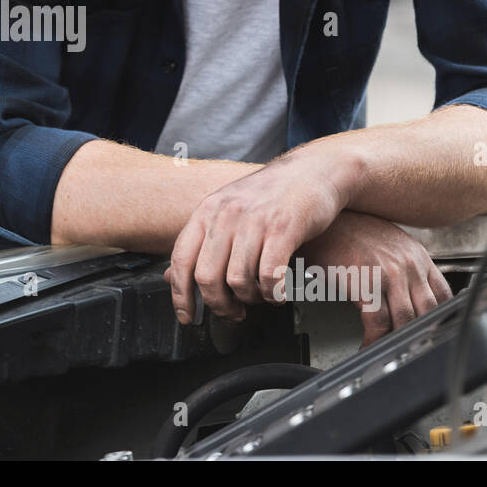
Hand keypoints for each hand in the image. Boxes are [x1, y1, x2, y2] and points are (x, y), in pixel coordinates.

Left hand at [167, 150, 351, 322]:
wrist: (314, 170)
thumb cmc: (271, 195)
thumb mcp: (228, 210)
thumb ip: (202, 242)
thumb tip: (172, 275)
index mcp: (207, 210)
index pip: (181, 259)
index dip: (180, 294)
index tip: (187, 316)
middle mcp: (226, 214)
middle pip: (206, 277)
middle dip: (218, 305)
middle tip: (232, 312)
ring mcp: (254, 221)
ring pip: (238, 280)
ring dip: (250, 299)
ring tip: (259, 297)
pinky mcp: (283, 229)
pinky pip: (269, 276)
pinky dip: (273, 294)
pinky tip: (278, 292)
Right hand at [293, 211, 452, 346]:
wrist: (321, 219)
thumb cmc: (347, 230)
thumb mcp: (387, 243)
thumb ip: (403, 266)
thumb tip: (407, 295)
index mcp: (417, 256)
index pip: (443, 295)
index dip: (440, 319)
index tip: (431, 333)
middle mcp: (408, 264)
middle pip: (427, 312)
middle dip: (418, 335)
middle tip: (407, 349)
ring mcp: (389, 273)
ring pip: (404, 320)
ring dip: (394, 341)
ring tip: (386, 352)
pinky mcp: (365, 283)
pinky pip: (377, 323)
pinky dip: (373, 341)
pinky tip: (366, 346)